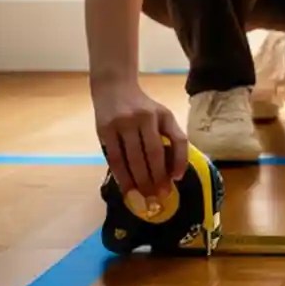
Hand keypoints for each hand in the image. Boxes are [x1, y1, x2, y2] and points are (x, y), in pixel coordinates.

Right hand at [91, 79, 188, 208]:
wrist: (114, 88)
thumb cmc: (142, 107)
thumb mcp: (161, 115)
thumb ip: (171, 136)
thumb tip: (175, 171)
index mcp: (163, 115)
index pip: (178, 140)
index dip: (179, 161)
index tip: (176, 179)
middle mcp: (145, 117)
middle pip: (154, 154)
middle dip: (157, 178)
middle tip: (159, 196)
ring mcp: (123, 123)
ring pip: (133, 159)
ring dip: (139, 181)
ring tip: (144, 197)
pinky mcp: (105, 130)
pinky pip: (115, 159)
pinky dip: (122, 176)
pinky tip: (127, 188)